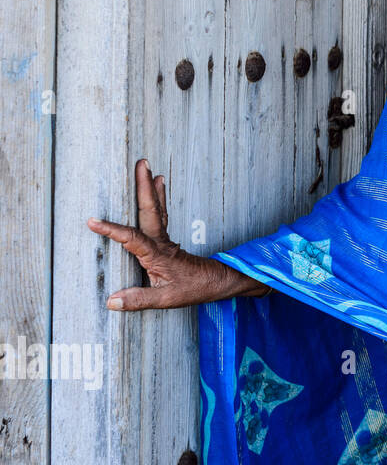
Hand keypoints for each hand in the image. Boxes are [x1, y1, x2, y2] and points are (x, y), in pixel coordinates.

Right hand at [87, 158, 269, 309]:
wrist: (215, 282)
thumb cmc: (192, 289)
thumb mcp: (165, 299)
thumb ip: (138, 299)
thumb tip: (111, 301)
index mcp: (156, 254)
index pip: (130, 238)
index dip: (112, 230)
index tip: (92, 221)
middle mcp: (160, 242)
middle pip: (150, 210)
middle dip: (144, 187)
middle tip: (141, 164)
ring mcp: (164, 239)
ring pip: (156, 209)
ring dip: (151, 187)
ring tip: (147, 167)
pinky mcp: (167, 240)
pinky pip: (160, 215)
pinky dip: (157, 198)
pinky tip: (158, 186)